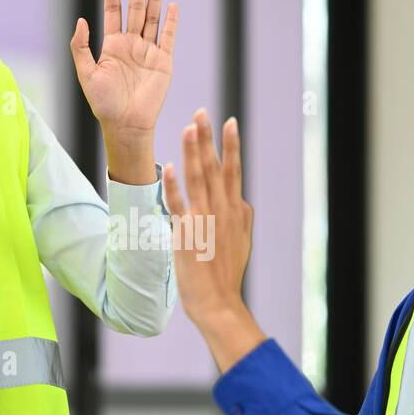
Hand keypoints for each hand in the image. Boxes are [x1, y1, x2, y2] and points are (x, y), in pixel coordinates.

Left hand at [70, 0, 177, 183]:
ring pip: (152, 17)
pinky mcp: (164, 61)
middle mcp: (131, 44)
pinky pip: (168, 37)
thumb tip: (81, 20)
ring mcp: (148, 51)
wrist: (127, 125)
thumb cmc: (104, 104)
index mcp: (112, 45)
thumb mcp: (86, 74)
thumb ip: (81, 47)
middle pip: (135, 7)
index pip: (113, 9)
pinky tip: (172, 4)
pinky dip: (171, 21)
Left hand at [161, 109, 265, 371]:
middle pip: (216, 168)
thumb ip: (243, 217)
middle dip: (209, 139)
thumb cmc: (227, 273)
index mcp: (235, 211)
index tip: (229, 121)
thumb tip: (243, 199)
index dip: (231, 146)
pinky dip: (174, 187)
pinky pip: (179, 206)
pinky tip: (169, 167)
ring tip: (188, 128)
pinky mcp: (187, 235)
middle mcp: (222, 212)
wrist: (218, 302)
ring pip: (199, 180)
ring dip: (193, 153)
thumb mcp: (243, 242)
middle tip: (203, 112)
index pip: (233, 171)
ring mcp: (205, 222)